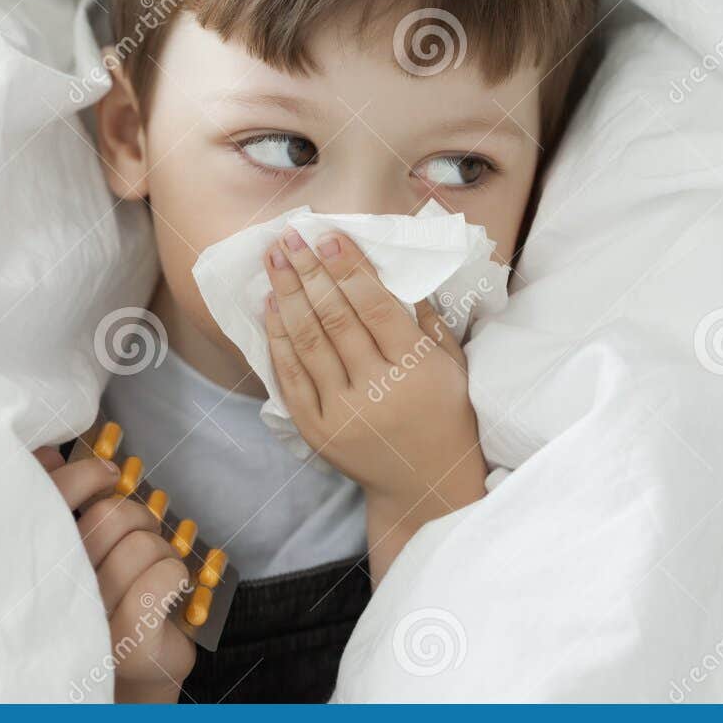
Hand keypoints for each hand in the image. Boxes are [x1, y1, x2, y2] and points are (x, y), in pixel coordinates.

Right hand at [37, 446, 195, 701]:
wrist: (125, 688)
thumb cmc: (102, 612)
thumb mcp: (76, 557)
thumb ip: (58, 505)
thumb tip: (49, 452)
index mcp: (40, 567)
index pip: (52, 499)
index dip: (85, 473)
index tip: (107, 473)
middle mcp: (58, 596)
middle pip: (111, 515)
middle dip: (138, 517)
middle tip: (140, 538)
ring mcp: (94, 623)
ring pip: (143, 543)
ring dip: (160, 550)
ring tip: (152, 572)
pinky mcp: (132, 644)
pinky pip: (165, 575)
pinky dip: (177, 573)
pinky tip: (171, 589)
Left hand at [262, 228, 487, 583]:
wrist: (423, 485)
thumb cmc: (445, 415)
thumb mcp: (452, 366)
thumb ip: (427, 319)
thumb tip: (392, 271)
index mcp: (416, 369)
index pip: (375, 307)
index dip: (348, 269)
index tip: (327, 237)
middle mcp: (377, 391)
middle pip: (336, 319)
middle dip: (310, 272)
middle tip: (290, 237)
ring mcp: (343, 413)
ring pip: (308, 343)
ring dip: (287, 295)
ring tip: (273, 260)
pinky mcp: (317, 430)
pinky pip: (291, 376)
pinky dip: (278, 338)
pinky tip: (270, 306)